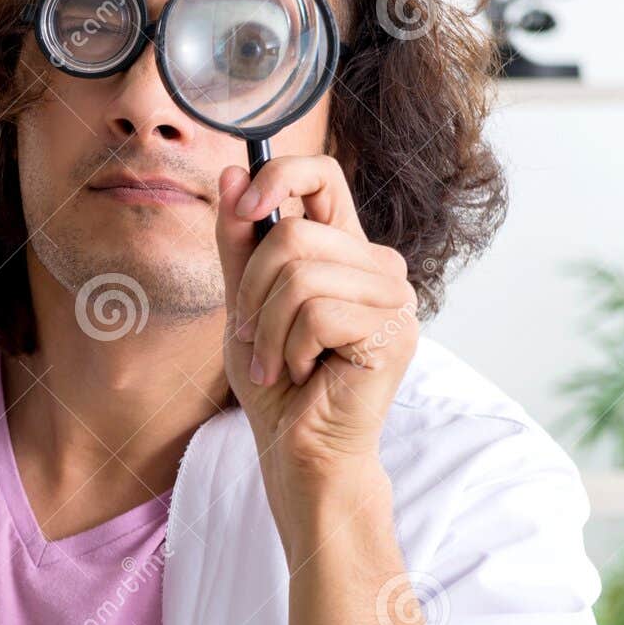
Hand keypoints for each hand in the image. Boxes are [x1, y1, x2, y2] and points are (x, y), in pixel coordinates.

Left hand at [215, 155, 417, 503]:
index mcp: (345, 250)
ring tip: (277, 363)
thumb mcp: (243, 303)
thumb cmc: (277, 381)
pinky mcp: (393, 332)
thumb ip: (239, 243)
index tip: (241, 208)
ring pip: (301, 275)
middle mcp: (378, 266)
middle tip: (253, 337)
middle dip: (251, 290)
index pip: (323, 176)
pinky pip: (317, 315)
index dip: (279, 176)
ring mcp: (393, 298)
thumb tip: (230, 174)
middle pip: (294, 234)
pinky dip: (291, 351)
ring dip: (268, 329)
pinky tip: (304, 374)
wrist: (299, 450)